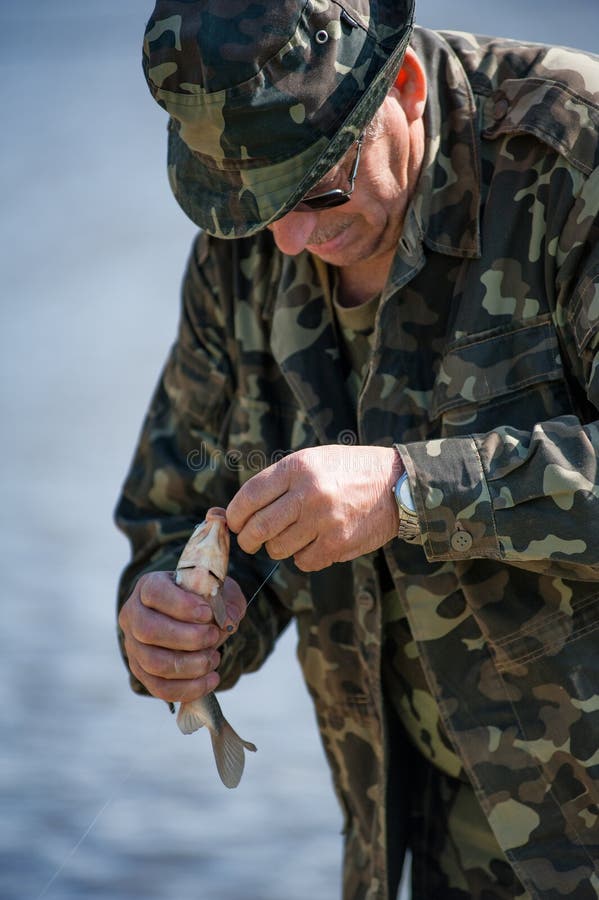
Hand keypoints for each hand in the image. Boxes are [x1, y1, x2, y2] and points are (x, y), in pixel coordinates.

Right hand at [118, 572, 245, 702]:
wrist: (193, 616)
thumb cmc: (204, 599)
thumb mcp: (219, 591)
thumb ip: (227, 601)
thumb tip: (228, 621)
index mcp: (149, 585)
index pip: (154, 593)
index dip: (181, 605)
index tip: (207, 613)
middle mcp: (134, 615)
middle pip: (149, 631)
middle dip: (188, 638)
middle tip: (213, 636)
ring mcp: (133, 646)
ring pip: (154, 663)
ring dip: (190, 665)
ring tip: (214, 658)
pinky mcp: (141, 671)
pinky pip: (160, 688)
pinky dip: (189, 688)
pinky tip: (211, 679)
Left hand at [226, 445, 402, 570]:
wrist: (396, 483)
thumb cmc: (348, 471)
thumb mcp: (313, 460)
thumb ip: (281, 481)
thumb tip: (243, 510)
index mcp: (298, 467)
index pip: (250, 496)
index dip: (235, 515)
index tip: (234, 523)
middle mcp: (308, 492)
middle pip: (258, 528)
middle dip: (248, 540)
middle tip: (250, 541)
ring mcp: (324, 520)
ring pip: (278, 548)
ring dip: (278, 548)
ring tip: (290, 538)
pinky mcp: (338, 543)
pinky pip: (303, 562)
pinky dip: (303, 558)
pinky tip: (314, 544)